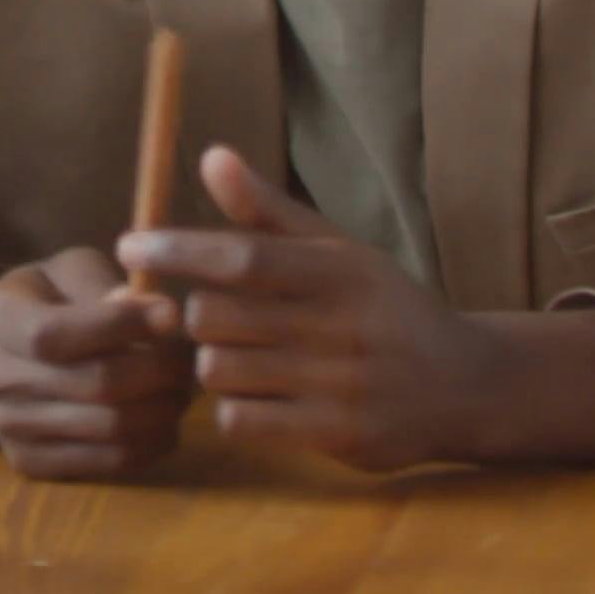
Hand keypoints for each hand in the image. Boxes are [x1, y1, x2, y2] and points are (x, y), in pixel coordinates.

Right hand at [0, 249, 192, 479]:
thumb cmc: (49, 300)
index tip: (172, 313)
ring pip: (112, 429)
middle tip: (190, 359)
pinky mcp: (33, 463)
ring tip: (181, 388)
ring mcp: (11, 428)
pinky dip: (152, 442)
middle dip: (161, 370)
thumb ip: (107, 285)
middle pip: (97, 385)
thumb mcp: (69, 271)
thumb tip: (160, 315)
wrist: (1, 354)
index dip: (120, 325)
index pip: (57, 333)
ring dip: (164, 408)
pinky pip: (110, 462)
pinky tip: (164, 418)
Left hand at [118, 147, 594, 473]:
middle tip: (215, 320)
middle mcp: (341, 325)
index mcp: (338, 270)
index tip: (129, 244)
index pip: (241, 255)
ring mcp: (341, 384)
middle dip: (198, 318)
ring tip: (243, 359)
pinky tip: (257, 398)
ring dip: (216, 366)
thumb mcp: (339, 253)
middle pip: (214, 318)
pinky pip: (242, 422)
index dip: (178, 248)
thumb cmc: (384, 310)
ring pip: (220, 372)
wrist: (465, 386)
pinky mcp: (338, 436)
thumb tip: (211, 156)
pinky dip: (234, 411)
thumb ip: (269, 212)